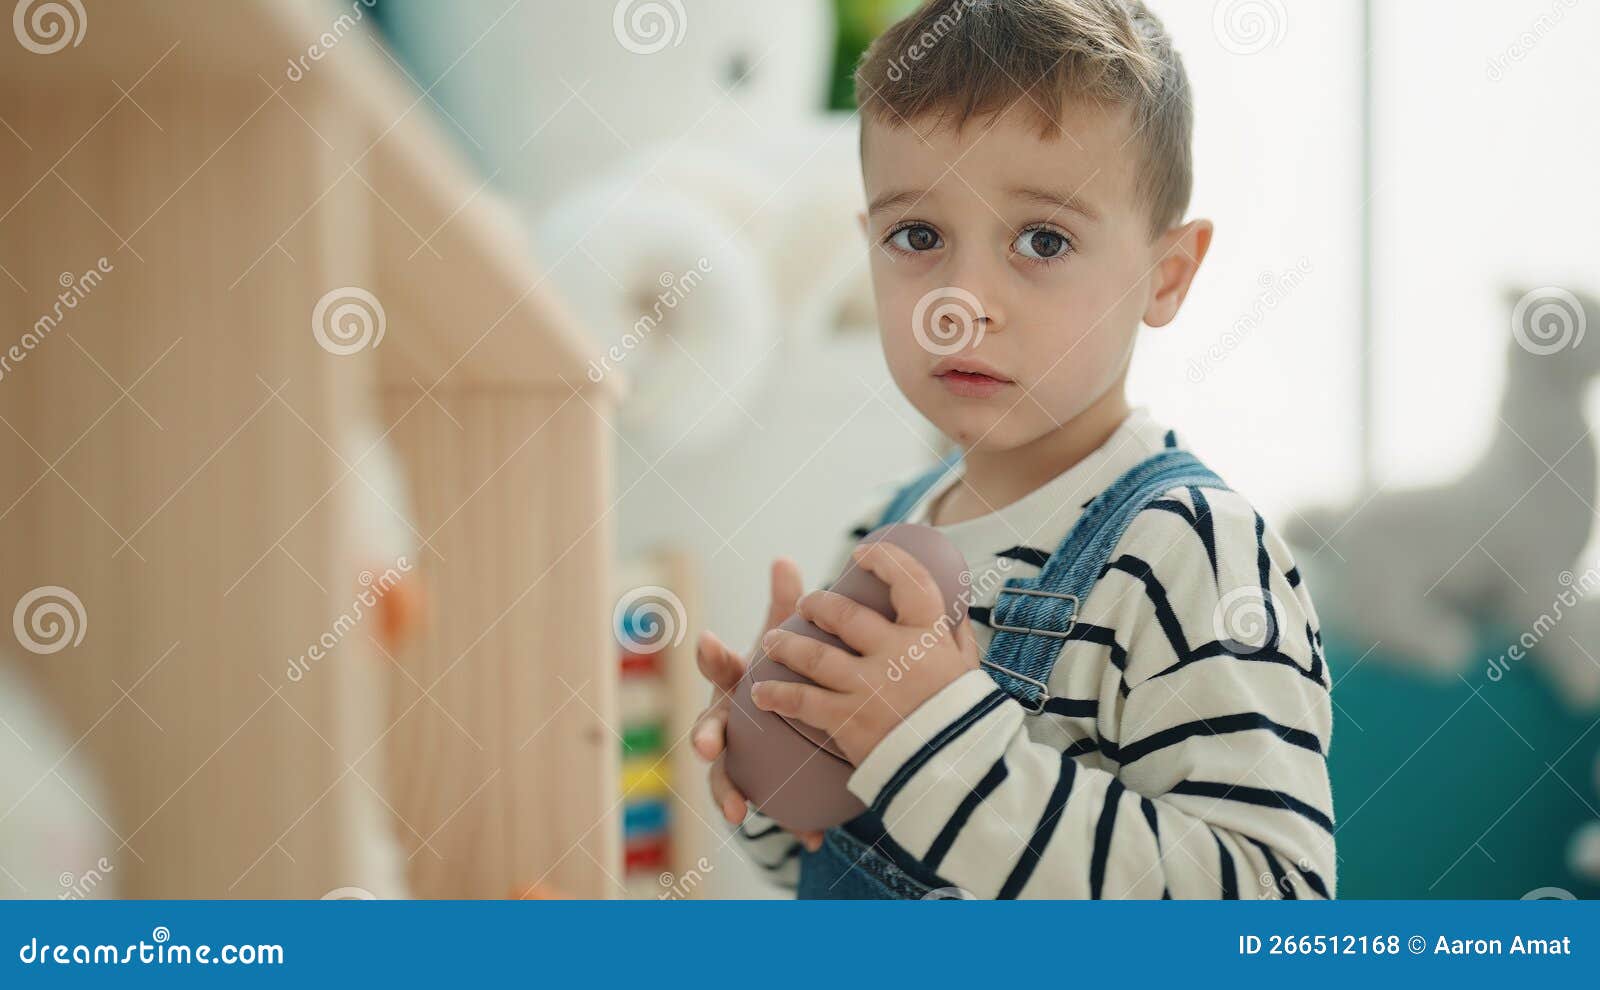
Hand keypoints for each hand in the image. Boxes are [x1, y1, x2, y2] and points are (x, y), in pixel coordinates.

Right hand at [690, 557, 823, 851]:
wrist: (778, 719)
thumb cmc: (777, 672)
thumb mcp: (783, 640)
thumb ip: (785, 606)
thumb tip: (785, 560)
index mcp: (733, 680)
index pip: (718, 665)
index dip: (712, 654)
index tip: (711, 642)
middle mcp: (724, 720)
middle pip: (708, 728)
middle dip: (705, 737)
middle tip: (706, 746)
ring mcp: (737, 757)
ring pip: (725, 778)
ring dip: (730, 795)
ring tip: (740, 814)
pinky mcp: (759, 787)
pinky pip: (774, 808)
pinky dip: (794, 824)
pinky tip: (812, 838)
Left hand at [751, 541, 979, 765]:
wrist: (958, 772)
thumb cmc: (967, 720)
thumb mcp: (970, 671)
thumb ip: (957, 639)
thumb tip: (954, 612)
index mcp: (929, 635)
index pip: (908, 581)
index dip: (884, 560)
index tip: (863, 552)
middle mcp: (895, 653)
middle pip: (845, 614)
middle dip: (817, 605)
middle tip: (805, 605)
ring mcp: (868, 685)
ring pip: (814, 653)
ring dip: (786, 645)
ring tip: (772, 642)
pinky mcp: (847, 718)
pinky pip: (801, 700)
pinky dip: (777, 694)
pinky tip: (761, 693)